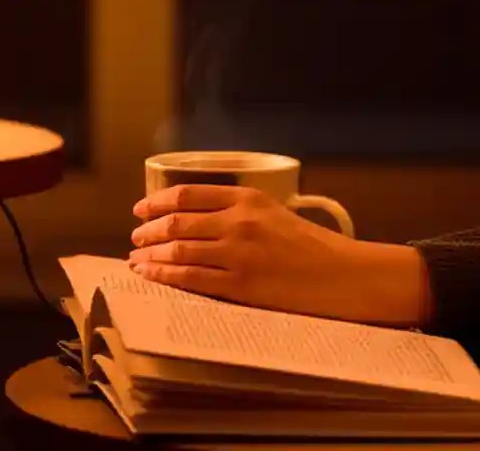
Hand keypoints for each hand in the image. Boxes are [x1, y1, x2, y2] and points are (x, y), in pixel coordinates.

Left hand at [129, 185, 432, 326]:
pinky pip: (190, 278)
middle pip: (176, 222)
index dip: (156, 202)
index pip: (186, 194)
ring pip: (178, 250)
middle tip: (135, 237)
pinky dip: (164, 275)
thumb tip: (192, 216)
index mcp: (247, 198)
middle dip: (147, 230)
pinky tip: (150, 274)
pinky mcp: (240, 284)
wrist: (344, 275)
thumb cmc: (311, 245)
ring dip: (150, 254)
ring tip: (136, 258)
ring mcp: (238, 253)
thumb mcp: (274, 212)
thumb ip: (237, 209)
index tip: (140, 210)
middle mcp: (238, 221)